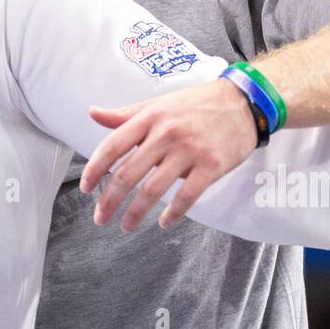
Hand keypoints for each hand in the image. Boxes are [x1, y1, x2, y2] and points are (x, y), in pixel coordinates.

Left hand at [82, 78, 258, 231]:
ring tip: (126, 226)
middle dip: (110, 200)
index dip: (95, 169)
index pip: (113, 146)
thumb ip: (125, 114)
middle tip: (100, 218)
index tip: (85, 189)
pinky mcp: (212, 165)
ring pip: (154, 189)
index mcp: (150, 117)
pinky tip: (164, 224)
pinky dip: (173, 214)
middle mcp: (166, 133)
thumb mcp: (158, 103)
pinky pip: (187, 196)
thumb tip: (93, 113)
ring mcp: (189, 150)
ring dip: (136, 213)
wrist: (243, 102)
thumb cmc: (196, 104)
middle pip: (129, 173)